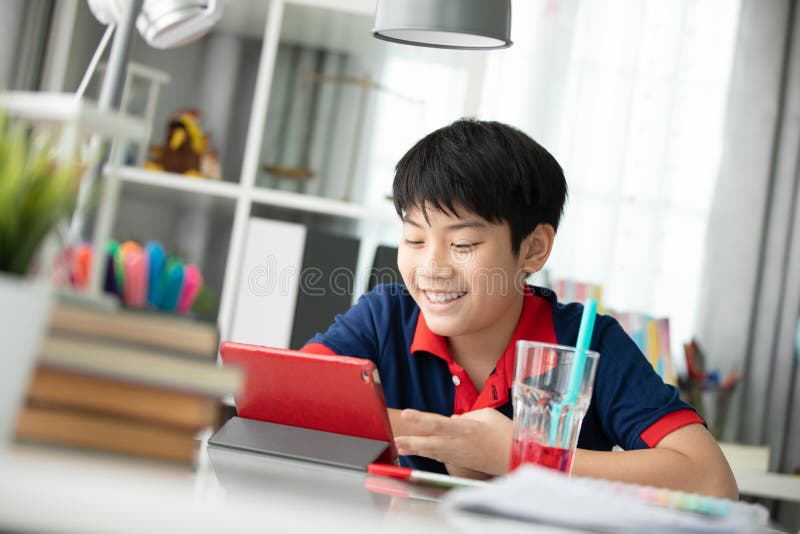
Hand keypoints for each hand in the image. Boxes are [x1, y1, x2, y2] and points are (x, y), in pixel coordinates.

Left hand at [393, 408, 512, 475]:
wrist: (516, 457)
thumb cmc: (505, 433)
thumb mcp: (487, 415)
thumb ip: (466, 415)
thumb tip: (452, 420)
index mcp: (467, 429)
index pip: (439, 423)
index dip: (421, 419)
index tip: (406, 414)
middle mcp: (460, 444)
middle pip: (431, 443)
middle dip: (411, 442)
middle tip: (395, 439)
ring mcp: (460, 456)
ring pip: (433, 452)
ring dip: (416, 449)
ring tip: (400, 447)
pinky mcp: (462, 462)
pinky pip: (442, 457)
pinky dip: (429, 454)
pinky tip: (418, 452)